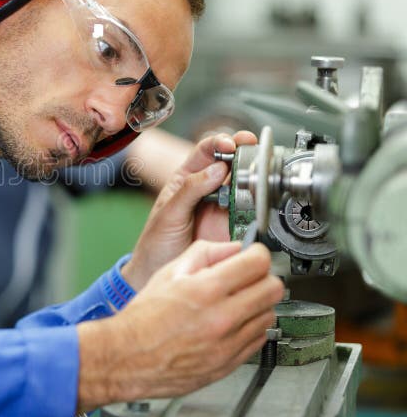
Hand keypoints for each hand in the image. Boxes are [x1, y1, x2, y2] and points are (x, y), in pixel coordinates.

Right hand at [76, 240, 283, 410]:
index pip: (258, 262)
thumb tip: (231, 248)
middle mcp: (223, 318)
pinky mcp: (230, 363)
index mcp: (206, 290)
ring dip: (258, 304)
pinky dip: (251, 327)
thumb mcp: (169, 273)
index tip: (252, 255)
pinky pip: (259, 339)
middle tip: (249, 277)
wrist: (129, 357)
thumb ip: (204, 254)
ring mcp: (229, 344)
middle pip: (273, 288)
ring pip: (269, 314)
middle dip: (263, 277)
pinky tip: (232, 322)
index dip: (256, 253)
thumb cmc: (143, 319)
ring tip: (237, 302)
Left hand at [122, 131, 256, 290]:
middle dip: (245, 153)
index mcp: (187, 179)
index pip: (207, 150)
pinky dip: (259, 205)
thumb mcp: (168, 213)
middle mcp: (208, 190)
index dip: (220, 142)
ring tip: (258, 177)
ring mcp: (224, 208)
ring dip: (255, 178)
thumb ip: (190, 190)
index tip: (230, 145)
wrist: (158, 274)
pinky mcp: (235, 227)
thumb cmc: (156, 242)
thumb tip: (216, 169)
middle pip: (232, 163)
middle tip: (254, 152)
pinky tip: (260, 202)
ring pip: (246, 185)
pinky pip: (252, 212)